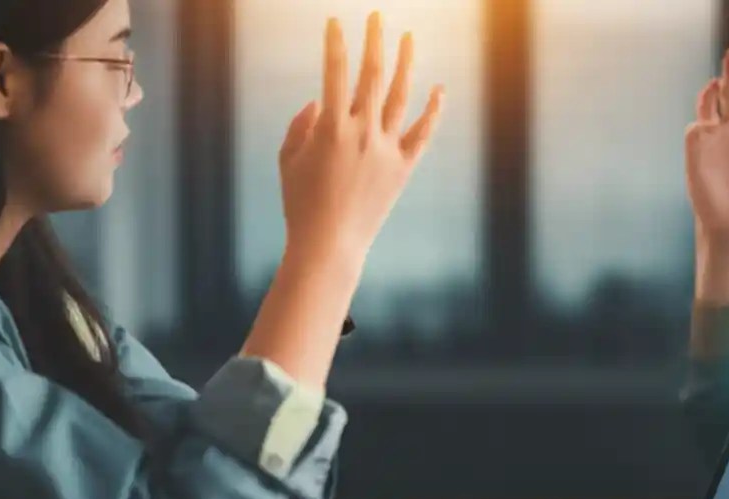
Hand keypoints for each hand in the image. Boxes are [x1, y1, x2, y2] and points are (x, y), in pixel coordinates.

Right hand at [279, 12, 443, 264]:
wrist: (330, 245)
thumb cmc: (301, 204)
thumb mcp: (289, 161)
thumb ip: (301, 125)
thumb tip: (318, 101)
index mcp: (331, 128)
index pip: (334, 72)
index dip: (335, 43)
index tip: (334, 22)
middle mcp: (362, 132)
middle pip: (374, 75)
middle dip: (375, 41)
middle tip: (377, 16)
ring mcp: (386, 149)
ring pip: (402, 97)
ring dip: (406, 64)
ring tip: (409, 38)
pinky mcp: (403, 167)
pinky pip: (423, 133)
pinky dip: (433, 110)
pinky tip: (439, 89)